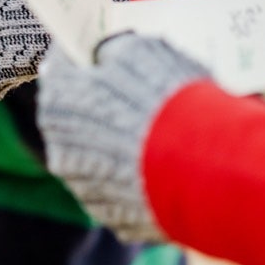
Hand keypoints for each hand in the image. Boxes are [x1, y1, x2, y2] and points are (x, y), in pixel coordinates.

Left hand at [37, 35, 209, 242]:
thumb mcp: (142, 50)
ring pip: (94, 155)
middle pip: (74, 114)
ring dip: (116, 145)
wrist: (205, 169)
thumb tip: (107, 51)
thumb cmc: (170, 101)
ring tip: (156, 137)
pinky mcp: (110, 214)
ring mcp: (83, 184)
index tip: (98, 54)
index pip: (60, 66)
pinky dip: (133, 178)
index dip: (82, 58)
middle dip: (99, 103)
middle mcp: (59, 143)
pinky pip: (117, 188)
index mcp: (59, 95)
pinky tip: (162, 168)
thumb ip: (115, 49)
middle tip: (134, 96)